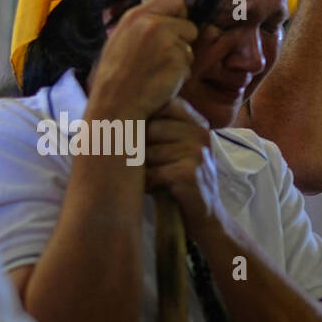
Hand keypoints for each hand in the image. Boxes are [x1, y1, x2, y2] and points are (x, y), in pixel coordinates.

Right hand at [88, 0, 196, 121]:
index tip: (172, 28)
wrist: (115, 105)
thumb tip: (165, 18)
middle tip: (165, 56)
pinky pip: (188, 65)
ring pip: (188, 46)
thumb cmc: (115, 78)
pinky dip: (179, 76)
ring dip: (179, 60)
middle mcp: (152, 24)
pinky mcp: (177, 61)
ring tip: (156, 72)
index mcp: (136, 16)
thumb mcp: (120, 40)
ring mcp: (167, 42)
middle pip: (188, 24)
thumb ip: (142, 25)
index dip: (178, 14)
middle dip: (183, 39)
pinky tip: (160, 82)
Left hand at [144, 98, 223, 235]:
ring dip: (141, 169)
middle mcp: (199, 133)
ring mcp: (196, 152)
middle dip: (139, 148)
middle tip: (143, 164)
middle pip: (150, 128)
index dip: (143, 118)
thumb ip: (158, 126)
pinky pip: (152, 173)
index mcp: (196, 123)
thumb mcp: (176, 148)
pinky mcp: (189, 173)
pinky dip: (147, 184)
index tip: (137, 134)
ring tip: (151, 178)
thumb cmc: (180, 179)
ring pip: (148, 152)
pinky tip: (153, 189)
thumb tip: (116, 108)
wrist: (205, 216)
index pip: (163, 104)